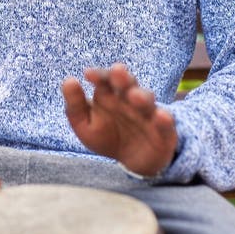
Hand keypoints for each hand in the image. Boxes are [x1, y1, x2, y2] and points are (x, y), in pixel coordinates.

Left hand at [61, 63, 176, 176]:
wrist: (133, 161)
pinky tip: (161, 116)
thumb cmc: (107, 136)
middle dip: (123, 78)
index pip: (105, 80)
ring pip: (147, 100)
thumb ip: (75, 106)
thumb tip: (68, 80)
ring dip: (142, 96)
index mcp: (110, 95)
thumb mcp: (85, 125)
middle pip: (128, 84)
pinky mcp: (164, 130)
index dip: (98, 75)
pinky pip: (166, 123)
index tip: (88, 74)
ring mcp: (148, 113)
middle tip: (118, 72)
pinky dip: (164, 119)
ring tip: (134, 96)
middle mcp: (130, 99)